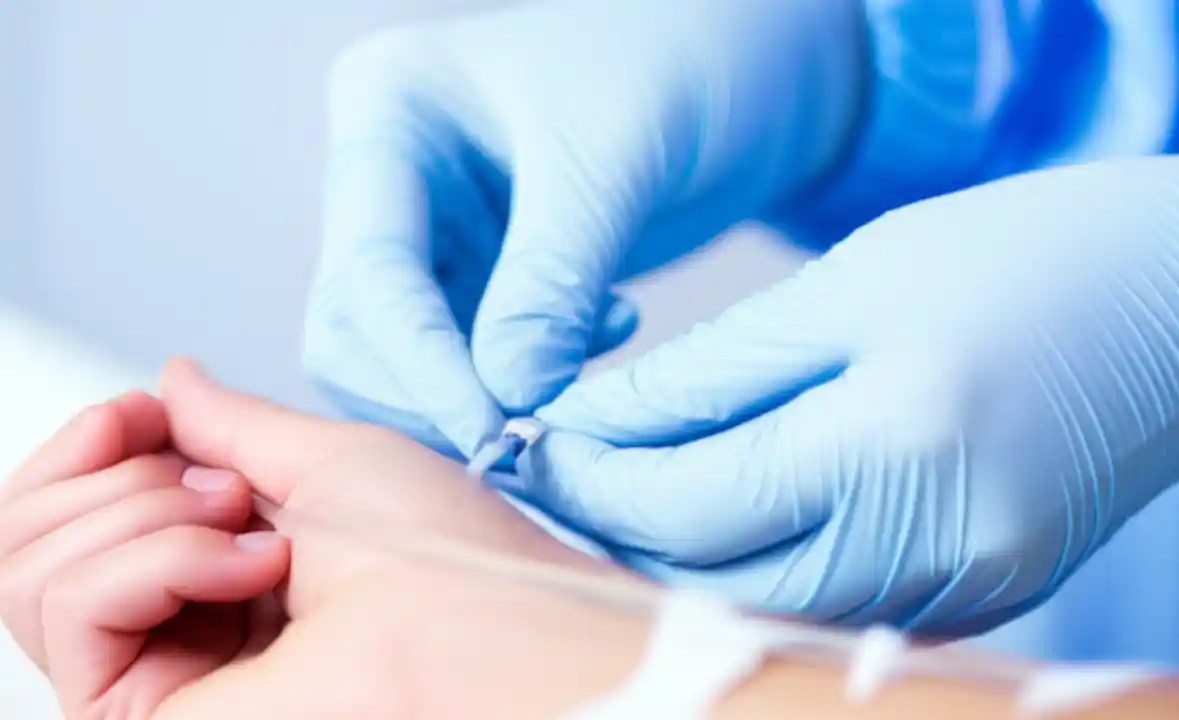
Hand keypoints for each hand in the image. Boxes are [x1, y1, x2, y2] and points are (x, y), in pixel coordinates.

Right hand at [3, 360, 619, 717]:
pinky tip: (252, 569)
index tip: (142, 410)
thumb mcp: (327, 460)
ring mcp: (159, 674)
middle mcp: (183, 624)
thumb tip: (171, 382)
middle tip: (233, 489)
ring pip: (32, 563)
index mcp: (225, 565)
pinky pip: (69, 603)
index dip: (95, 439)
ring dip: (144, 515)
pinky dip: (158, 559)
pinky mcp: (140, 717)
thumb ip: (234, 426)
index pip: (83, 503)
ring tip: (258, 534)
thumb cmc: (442, 555)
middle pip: (36, 530)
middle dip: (124, 474)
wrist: (484, 631)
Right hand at [305, 0, 862, 456]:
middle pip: (356, 330)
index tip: (492, 435)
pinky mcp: (478, 275)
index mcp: (390, 110)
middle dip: (436, 395)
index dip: (422, 367)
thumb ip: (552, 279)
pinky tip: (608, 330)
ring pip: (403, 361)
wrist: (748, 63)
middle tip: (534, 431)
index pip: (372, 270)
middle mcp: (388, 176)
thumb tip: (504, 397)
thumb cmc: (684, 64)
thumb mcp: (616, 161)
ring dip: (483, 396)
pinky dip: (523, 378)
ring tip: (587, 365)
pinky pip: (469, 361)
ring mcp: (430, 230)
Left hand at [525, 153, 1178, 632]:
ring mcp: (969, 595)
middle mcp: (938, 549)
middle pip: (717, 578)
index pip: (690, 503)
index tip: (536, 440)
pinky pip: (837, 609)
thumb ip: (715, 373)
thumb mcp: (853, 283)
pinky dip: (766, 570)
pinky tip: (728, 516)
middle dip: (622, 528)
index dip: (595, 478)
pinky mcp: (986, 602)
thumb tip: (595, 424)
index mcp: (900, 444)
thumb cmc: (1026, 257)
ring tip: (628, 490)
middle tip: (564, 469)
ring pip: (771, 609)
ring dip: (685, 558)